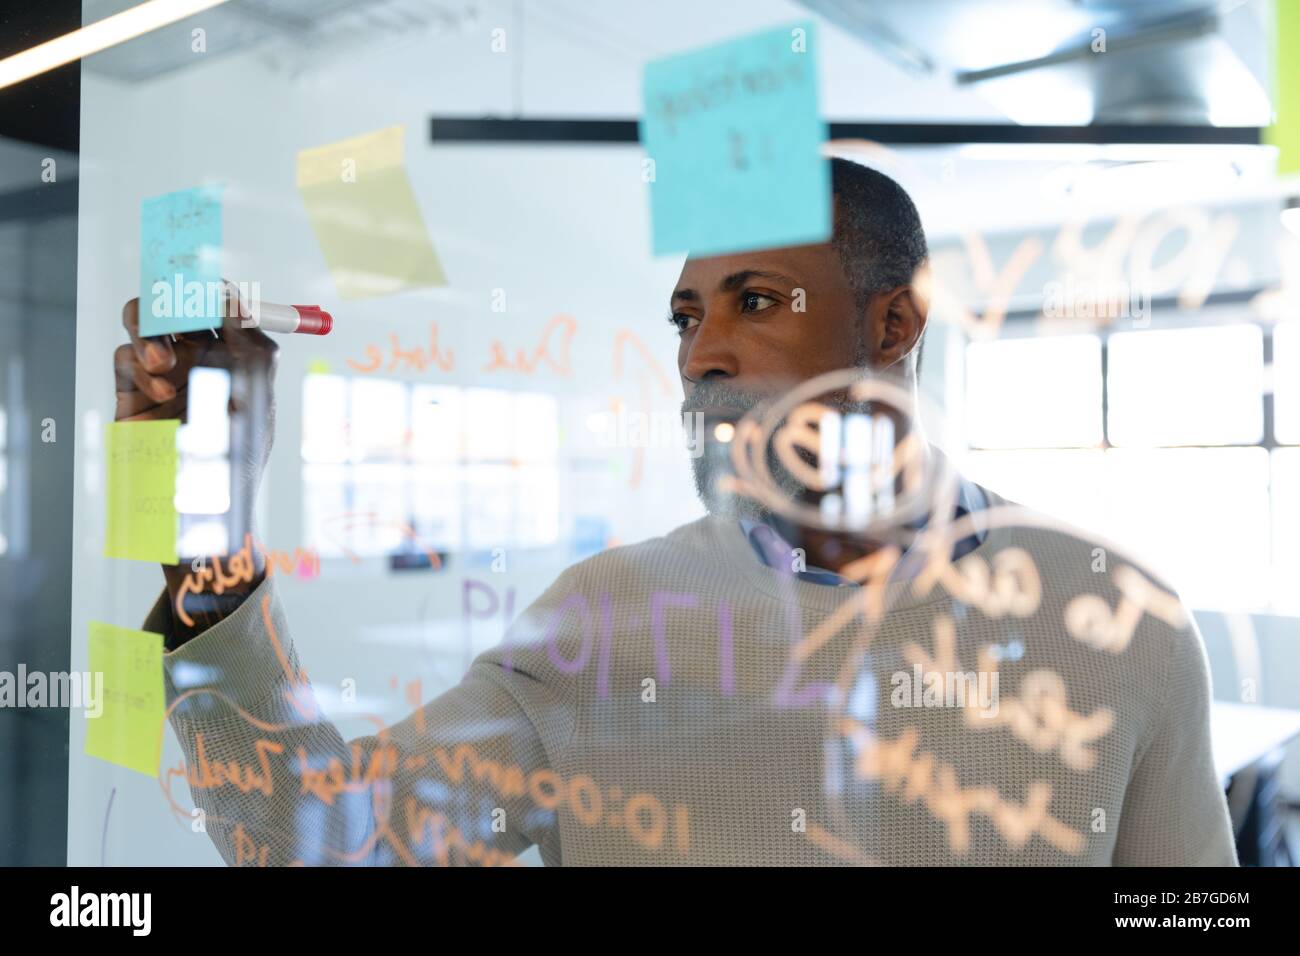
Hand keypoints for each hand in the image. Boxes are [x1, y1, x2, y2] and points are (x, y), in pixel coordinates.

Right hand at [114, 287, 279, 639]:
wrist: (201, 513)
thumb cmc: (239, 462)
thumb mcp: (256, 401)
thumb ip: (251, 348)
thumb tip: (237, 301)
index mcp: (236, 358)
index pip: (220, 306)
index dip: (211, 290)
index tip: (208, 287)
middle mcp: (200, 362)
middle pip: (176, 305)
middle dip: (171, 299)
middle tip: (174, 308)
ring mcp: (164, 376)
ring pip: (145, 325)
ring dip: (150, 331)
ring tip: (166, 364)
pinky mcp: (132, 396)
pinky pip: (125, 359)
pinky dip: (137, 363)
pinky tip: (159, 387)